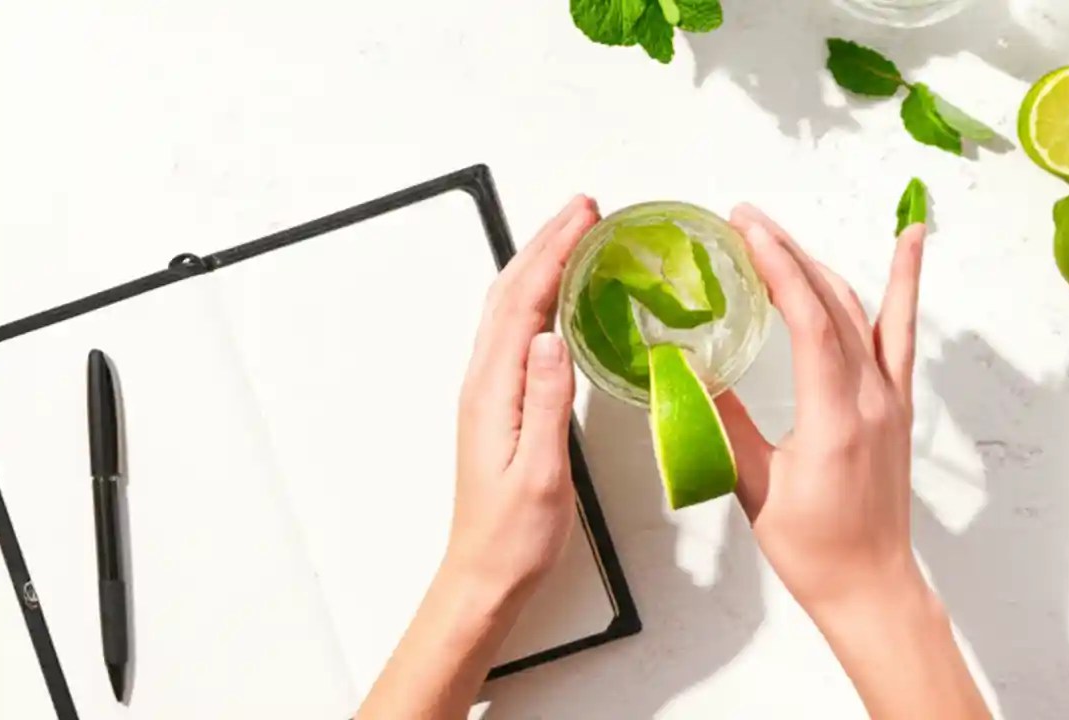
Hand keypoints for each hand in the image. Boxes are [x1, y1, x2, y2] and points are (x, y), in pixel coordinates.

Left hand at [357, 196, 599, 719]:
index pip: (523, 303)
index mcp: (493, 392)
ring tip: (575, 236)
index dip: (553, 252)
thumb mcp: (542, 474)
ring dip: (540, 264)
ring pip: (511, 309)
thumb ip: (546, 404)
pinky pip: (517, 333)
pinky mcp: (500, 404)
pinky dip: (539, 299)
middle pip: (511, 293)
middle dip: (546, 243)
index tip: (584, 217)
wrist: (484, 575)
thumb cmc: (514, 535)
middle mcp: (484, 383)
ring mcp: (488, 392)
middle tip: (584, 209)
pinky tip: (560, 299)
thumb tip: (552, 339)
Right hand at [720, 203, 927, 615]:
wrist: (871, 586)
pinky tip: (911, 240)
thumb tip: (694, 375)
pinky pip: (899, 332)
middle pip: (833, 304)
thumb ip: (728, 427)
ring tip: (783, 233)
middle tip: (746, 219)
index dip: (779, 269)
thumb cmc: (815, 551)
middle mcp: (872, 400)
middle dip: (788, 253)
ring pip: (862, 310)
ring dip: (822, 264)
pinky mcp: (896, 405)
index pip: (810, 323)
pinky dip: (903, 282)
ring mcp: (891, 399)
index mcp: (835, 420)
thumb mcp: (756, 488)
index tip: (747, 229)